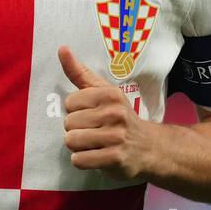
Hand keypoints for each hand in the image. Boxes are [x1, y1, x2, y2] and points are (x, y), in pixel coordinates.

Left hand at [58, 45, 156, 181]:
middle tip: (95, 132)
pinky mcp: (115, 158)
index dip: (76, 112)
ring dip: (78, 147)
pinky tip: (97, 156)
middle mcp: (114, 113)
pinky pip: (79, 160)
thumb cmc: (119, 117)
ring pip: (71, 141)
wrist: (149, 148)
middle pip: (68, 123)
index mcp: (109, 94)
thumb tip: (62, 49)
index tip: (92, 115)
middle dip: (76, 130)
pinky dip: (83, 161)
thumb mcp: (103, 92)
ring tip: (95, 144)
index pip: (69, 103)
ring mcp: (116, 137)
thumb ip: (79, 72)